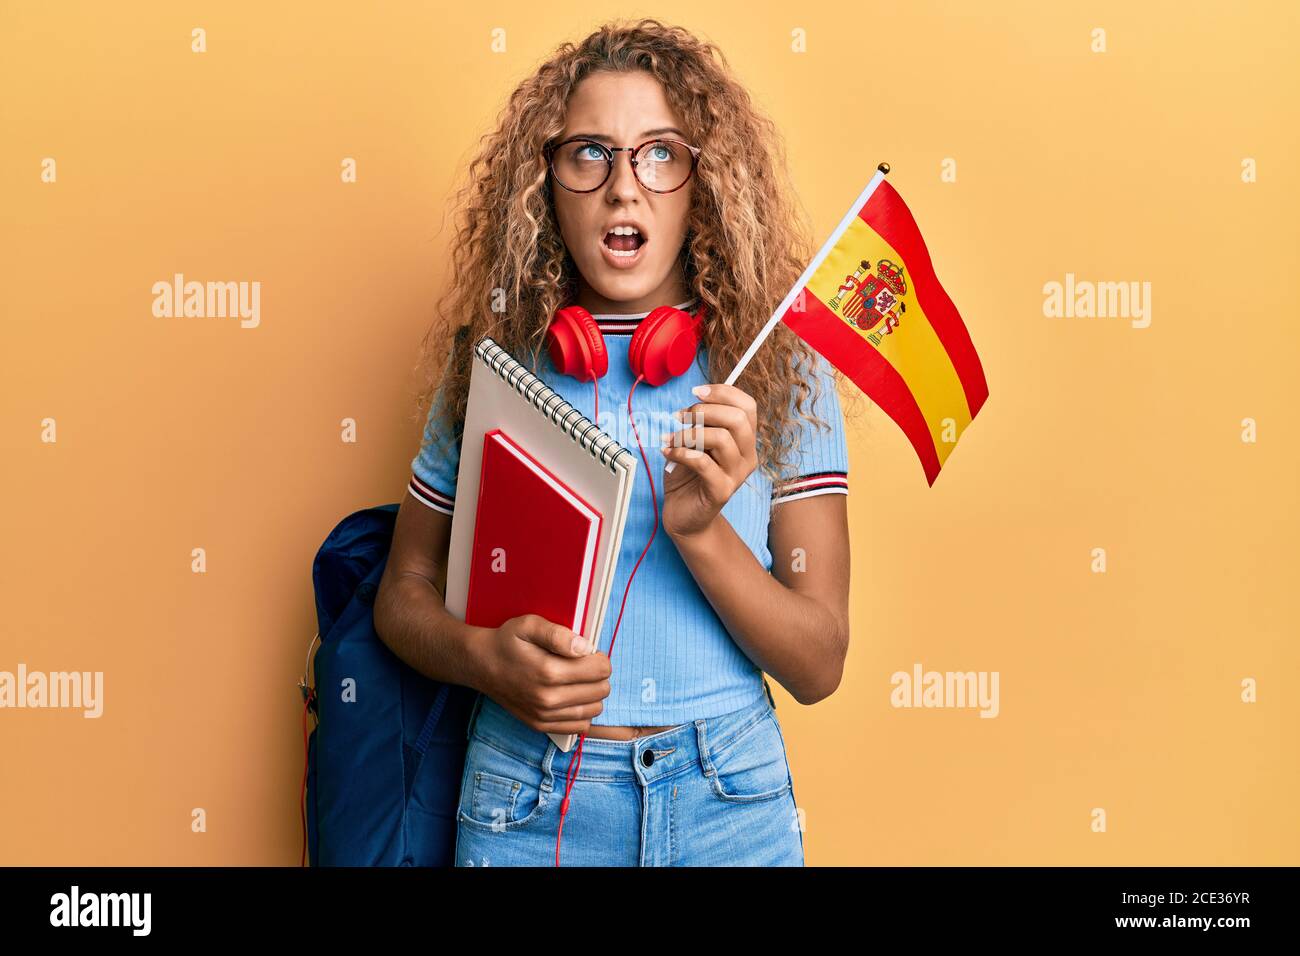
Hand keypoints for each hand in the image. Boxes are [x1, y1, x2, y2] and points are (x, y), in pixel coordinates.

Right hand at [476, 614, 611, 734]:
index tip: (589, 652)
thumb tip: (585, 648)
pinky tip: (573, 696)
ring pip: (594, 709)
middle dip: (599, 675)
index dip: (600, 657)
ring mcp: (544, 716)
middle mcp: (548, 699)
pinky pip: (580, 726)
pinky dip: (583, 711)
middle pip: (601, 690)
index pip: (600, 670)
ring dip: (593, 693)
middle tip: (585, 664)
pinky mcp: (541, 725)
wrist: (481, 665)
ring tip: (579, 679)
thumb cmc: (507, 642)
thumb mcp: (529, 625)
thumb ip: (559, 634)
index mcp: (548, 671)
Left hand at [659, 383, 757, 538]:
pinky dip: (681, 453)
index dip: (723, 393)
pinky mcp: (721, 491)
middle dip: (705, 411)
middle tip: (680, 417)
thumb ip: (701, 423)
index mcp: (744, 441)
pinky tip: (668, 452)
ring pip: (722, 439)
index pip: (747, 407)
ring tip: (670, 438)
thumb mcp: (695, 443)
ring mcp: (736, 475)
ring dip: (689, 433)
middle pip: (738, 419)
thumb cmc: (688, 477)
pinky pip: (703, 464)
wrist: (684, 516)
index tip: (696, 392)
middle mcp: (747, 457)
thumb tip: (695, 401)